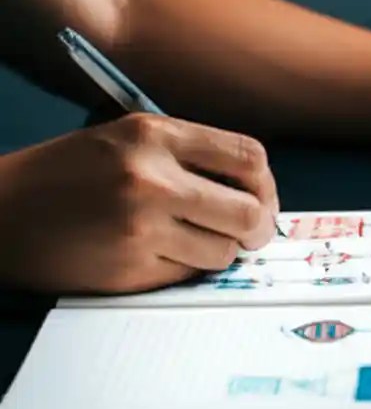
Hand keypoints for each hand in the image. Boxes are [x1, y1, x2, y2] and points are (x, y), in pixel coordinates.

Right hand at [0, 113, 278, 293]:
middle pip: (249, 210)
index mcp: (155, 135)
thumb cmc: (66, 174)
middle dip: (258, 227)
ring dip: (219, 251)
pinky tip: (158, 254)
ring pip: (223, 251)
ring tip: (193, 241)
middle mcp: (151, 178)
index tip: (261, 198)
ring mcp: (141, 226)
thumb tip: (255, 189)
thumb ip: (189, 154)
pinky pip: (187, 274)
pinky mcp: (128, 268)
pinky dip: (184, 268)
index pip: (248, 157)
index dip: (266, 184)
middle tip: (250, 234)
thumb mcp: (127, 139)